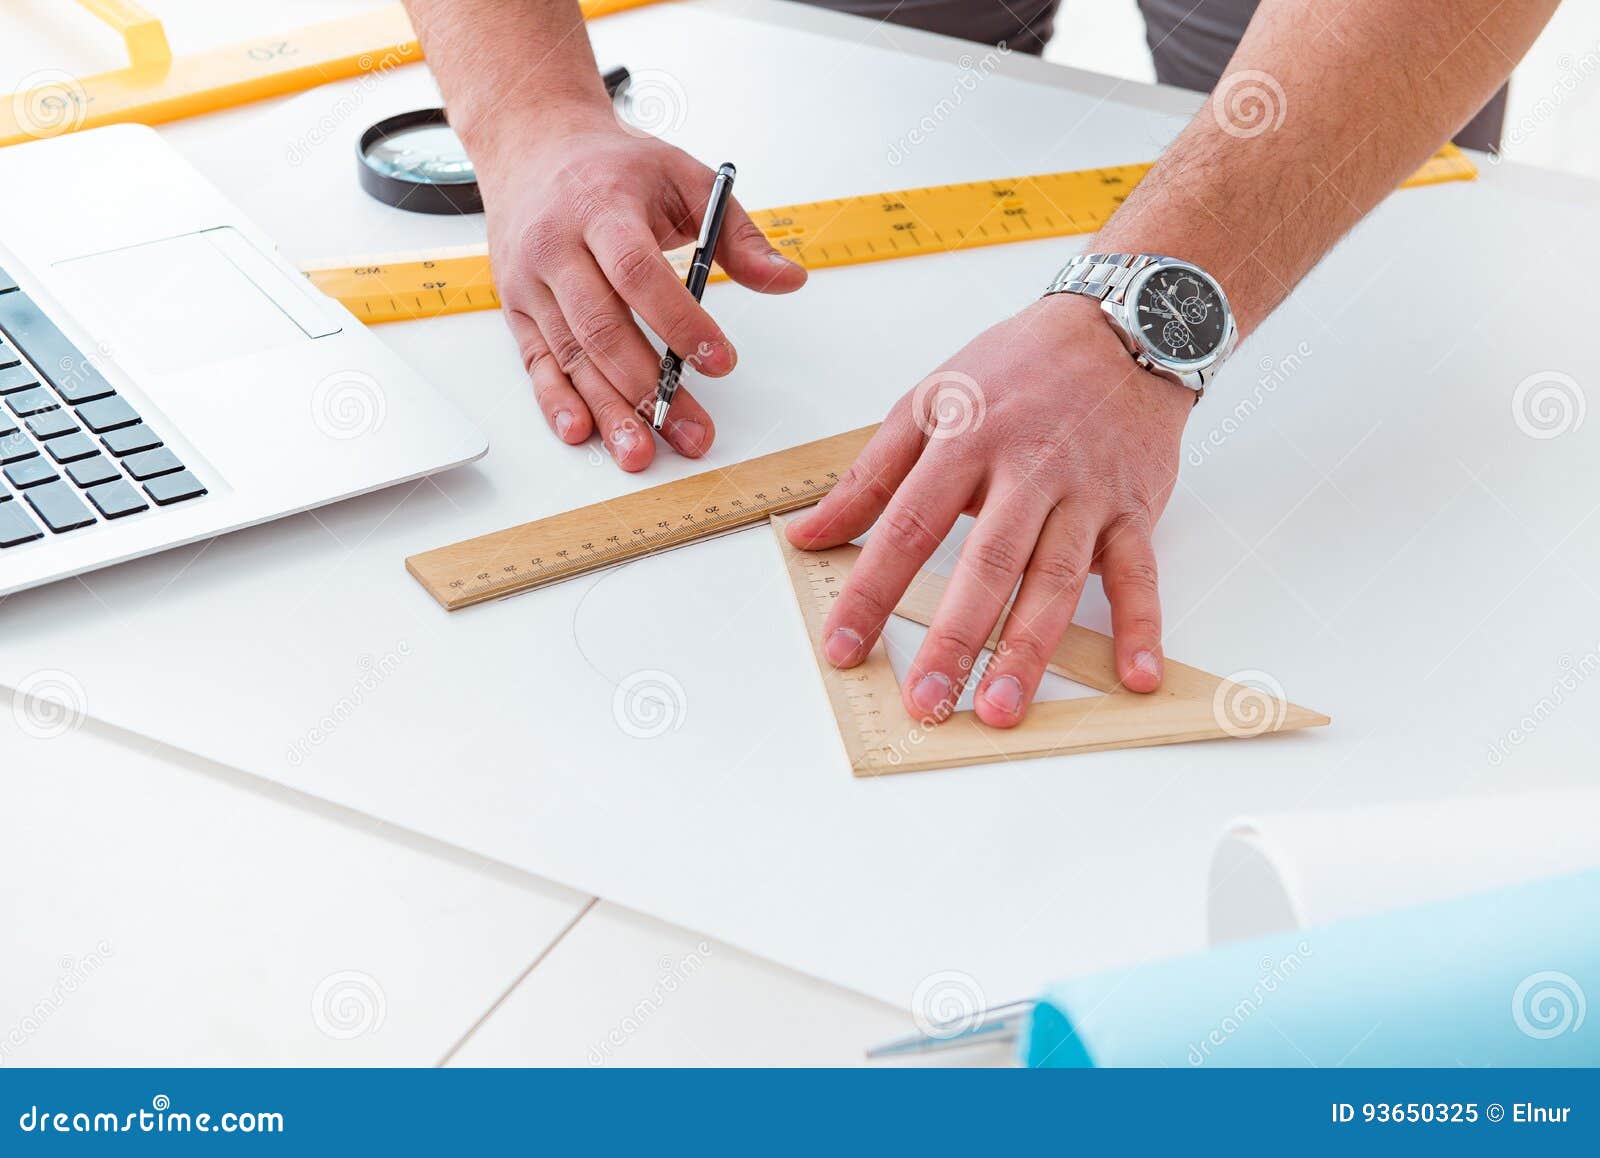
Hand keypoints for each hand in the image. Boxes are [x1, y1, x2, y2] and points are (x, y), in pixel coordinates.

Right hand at [472, 110, 805, 470]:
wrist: (533, 145)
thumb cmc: (615, 167)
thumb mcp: (684, 179)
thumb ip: (737, 234)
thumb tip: (788, 280)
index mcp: (602, 207)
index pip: (638, 273)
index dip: (680, 322)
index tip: (720, 361)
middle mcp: (557, 246)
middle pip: (601, 327)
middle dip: (649, 386)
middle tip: (692, 431)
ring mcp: (530, 281)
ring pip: (570, 355)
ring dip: (608, 409)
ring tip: (643, 452)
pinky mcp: (516, 308)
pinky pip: (536, 363)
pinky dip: (556, 402)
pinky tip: (582, 433)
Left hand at [785, 294, 1192, 726]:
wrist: (1119, 328)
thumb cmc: (1017, 370)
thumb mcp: (928, 402)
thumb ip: (869, 477)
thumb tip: (810, 534)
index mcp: (966, 440)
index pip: (908, 525)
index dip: (872, 591)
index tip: (845, 647)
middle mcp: (1027, 471)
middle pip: (986, 564)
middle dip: (954, 638)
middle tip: (926, 701)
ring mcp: (1085, 494)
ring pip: (1054, 579)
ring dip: (1028, 648)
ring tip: (1000, 709)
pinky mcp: (1134, 510)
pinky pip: (1138, 574)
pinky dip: (1140, 626)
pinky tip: (1133, 676)